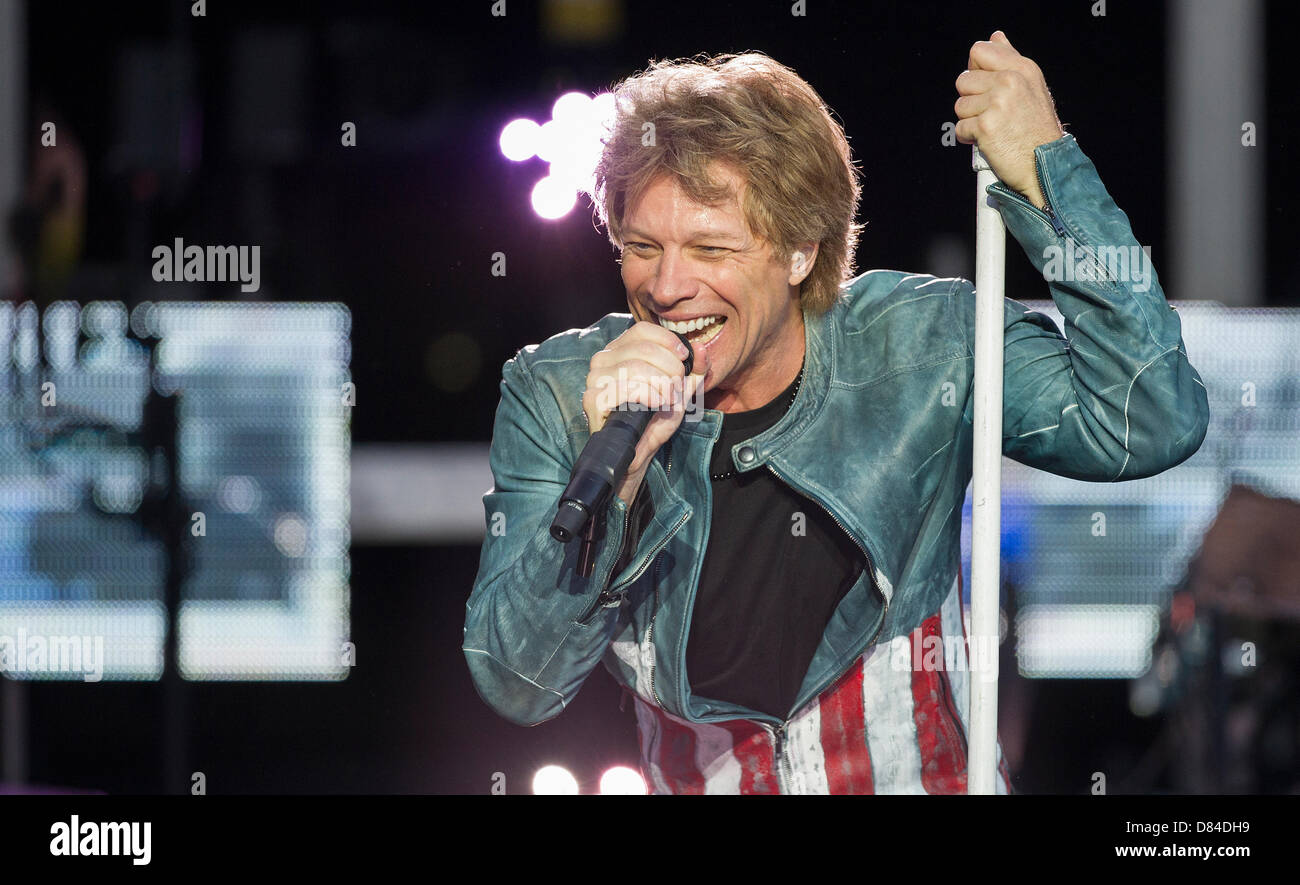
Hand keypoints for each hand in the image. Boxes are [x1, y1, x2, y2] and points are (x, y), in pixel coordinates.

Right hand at [582, 321, 709, 503]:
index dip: (668, 341)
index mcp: (619, 350)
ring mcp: (594, 379)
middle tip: (677, 387)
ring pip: (636, 367)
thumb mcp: (681, 390)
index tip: (684, 357)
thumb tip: (701, 347)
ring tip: (668, 398)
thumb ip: (694, 369)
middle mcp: (602, 360)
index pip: (642, 330)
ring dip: (662, 384)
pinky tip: (657, 405)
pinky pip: (627, 388)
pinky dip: (650, 395)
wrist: (639, 451)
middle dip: (670, 368)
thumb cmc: (655, 417)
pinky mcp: (593, 399)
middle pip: (644, 349)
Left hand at [953, 30, 1065, 208]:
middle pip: (963, 80)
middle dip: (972, 100)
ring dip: (970, 120)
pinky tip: (989, 141)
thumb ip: (1010, 60)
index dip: (975, 70)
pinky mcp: (985, 127)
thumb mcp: (1031, 86)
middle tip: (992, 114)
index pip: (979, 51)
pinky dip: (969, 139)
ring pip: (960, 106)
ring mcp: (997, 103)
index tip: (984, 86)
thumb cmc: (1036, 128)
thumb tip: (995, 37)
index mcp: (1021, 68)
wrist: (1045, 165)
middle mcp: (1010, 81)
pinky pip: (960, 129)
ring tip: (992, 128)